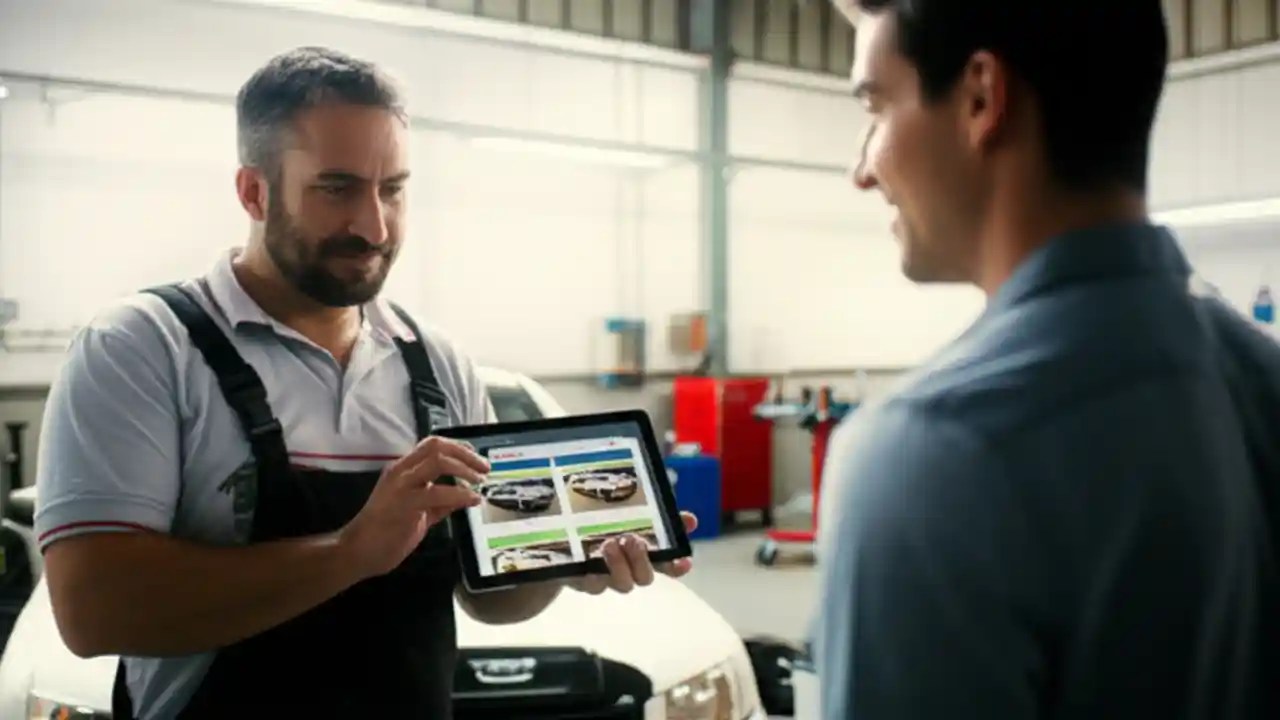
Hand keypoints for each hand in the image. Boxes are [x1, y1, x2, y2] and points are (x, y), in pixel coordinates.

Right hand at [340, 436, 486, 581]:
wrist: (357, 552)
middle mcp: (401, 471)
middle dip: (466, 453)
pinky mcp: (405, 504)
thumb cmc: (385, 533)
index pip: (432, 445)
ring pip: (438, 461)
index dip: (458, 447)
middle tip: (485, 468)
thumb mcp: (418, 513)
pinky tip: (472, 500)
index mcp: (402, 470)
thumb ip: (440, 503)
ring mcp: (401, 485)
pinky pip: (438, 492)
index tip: (476, 458)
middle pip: (437, 446)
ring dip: (465, 469)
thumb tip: (466, 497)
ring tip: (480, 482)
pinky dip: (460, 494)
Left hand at [570, 512, 696, 594]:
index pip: (668, 565)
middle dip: (642, 560)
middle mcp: (625, 570)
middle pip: (645, 577)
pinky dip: (593, 573)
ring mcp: (603, 577)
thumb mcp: (619, 510)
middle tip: (632, 540)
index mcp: (639, 553)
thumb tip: (688, 519)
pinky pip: (591, 584)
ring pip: (622, 584)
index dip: (678, 565)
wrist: (548, 537)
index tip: (684, 560)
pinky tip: (589, 558)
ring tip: (608, 544)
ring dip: (619, 565)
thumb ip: (651, 511)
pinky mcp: (579, 579)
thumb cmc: (592, 520)